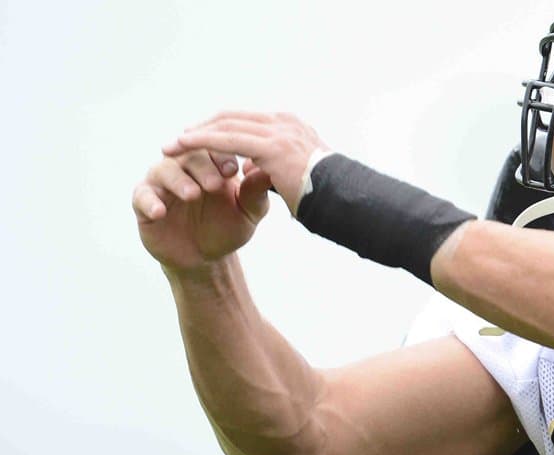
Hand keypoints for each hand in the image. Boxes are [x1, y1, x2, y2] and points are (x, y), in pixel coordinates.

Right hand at [132, 148, 271, 272]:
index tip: (233, 169)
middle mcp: (184, 166)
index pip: (213, 147)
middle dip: (203, 167)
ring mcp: (161, 182)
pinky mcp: (143, 201)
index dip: (222, 155)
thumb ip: (256, 192)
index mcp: (211, 163)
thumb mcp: (248, 212)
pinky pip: (142, 195)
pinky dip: (150, 201)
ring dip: (179, 180)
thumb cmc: (227, 227)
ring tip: (193, 194)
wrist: (204, 257)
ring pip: (164, 169)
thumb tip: (267, 170)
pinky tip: (160, 211)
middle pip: (189, 154)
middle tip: (216, 184)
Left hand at [162, 111, 328, 214]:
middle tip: (178, 141)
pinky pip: (226, 139)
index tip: (199, 141)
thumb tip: (251, 171)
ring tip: (172, 146)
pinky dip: (201, 141)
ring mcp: (277, 131)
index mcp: (290, 128)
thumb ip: (271, 168)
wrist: (344, 201)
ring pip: (225, 124)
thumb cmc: (323, 196)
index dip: (219, 129)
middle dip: (202, 128)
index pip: (246, 121)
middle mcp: (283, 123)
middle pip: (232, 117)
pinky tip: (182, 147)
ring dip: (195, 134)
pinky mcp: (270, 146)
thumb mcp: (294, 177)